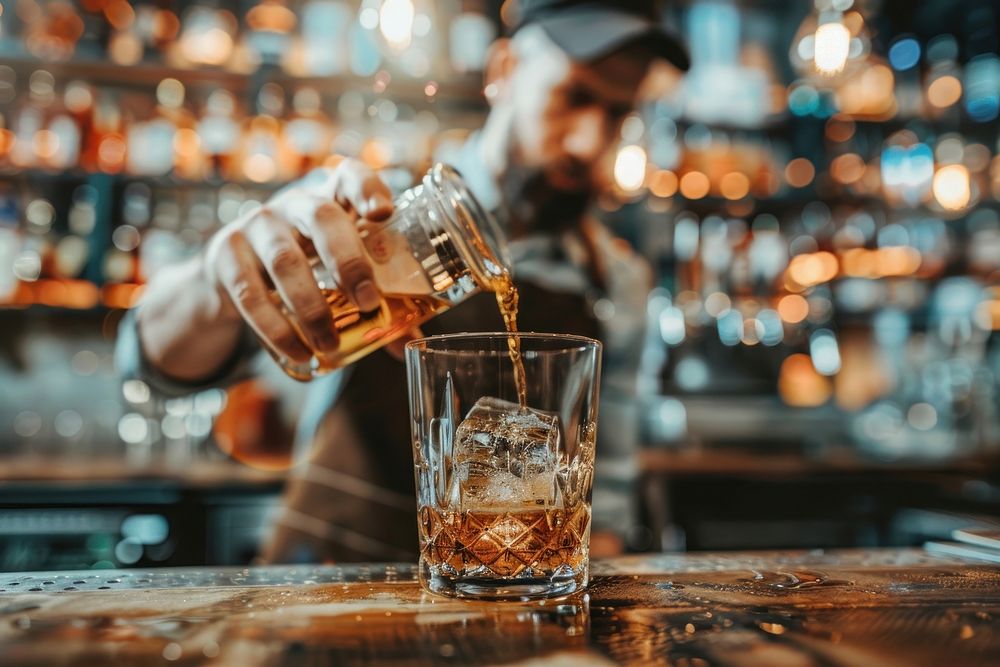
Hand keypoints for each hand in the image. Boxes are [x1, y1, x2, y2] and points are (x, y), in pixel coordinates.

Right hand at [203, 159, 393, 365]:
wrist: (233, 273)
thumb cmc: (303, 266)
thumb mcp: (333, 270)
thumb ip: (371, 301)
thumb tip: (404, 344)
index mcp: (329, 200)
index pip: (349, 176)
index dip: (367, 189)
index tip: (384, 212)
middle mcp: (293, 204)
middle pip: (322, 216)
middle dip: (349, 261)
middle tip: (369, 303)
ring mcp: (256, 225)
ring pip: (285, 261)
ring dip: (311, 308)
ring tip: (329, 344)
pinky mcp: (226, 255)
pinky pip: (250, 294)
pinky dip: (276, 329)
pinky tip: (298, 352)